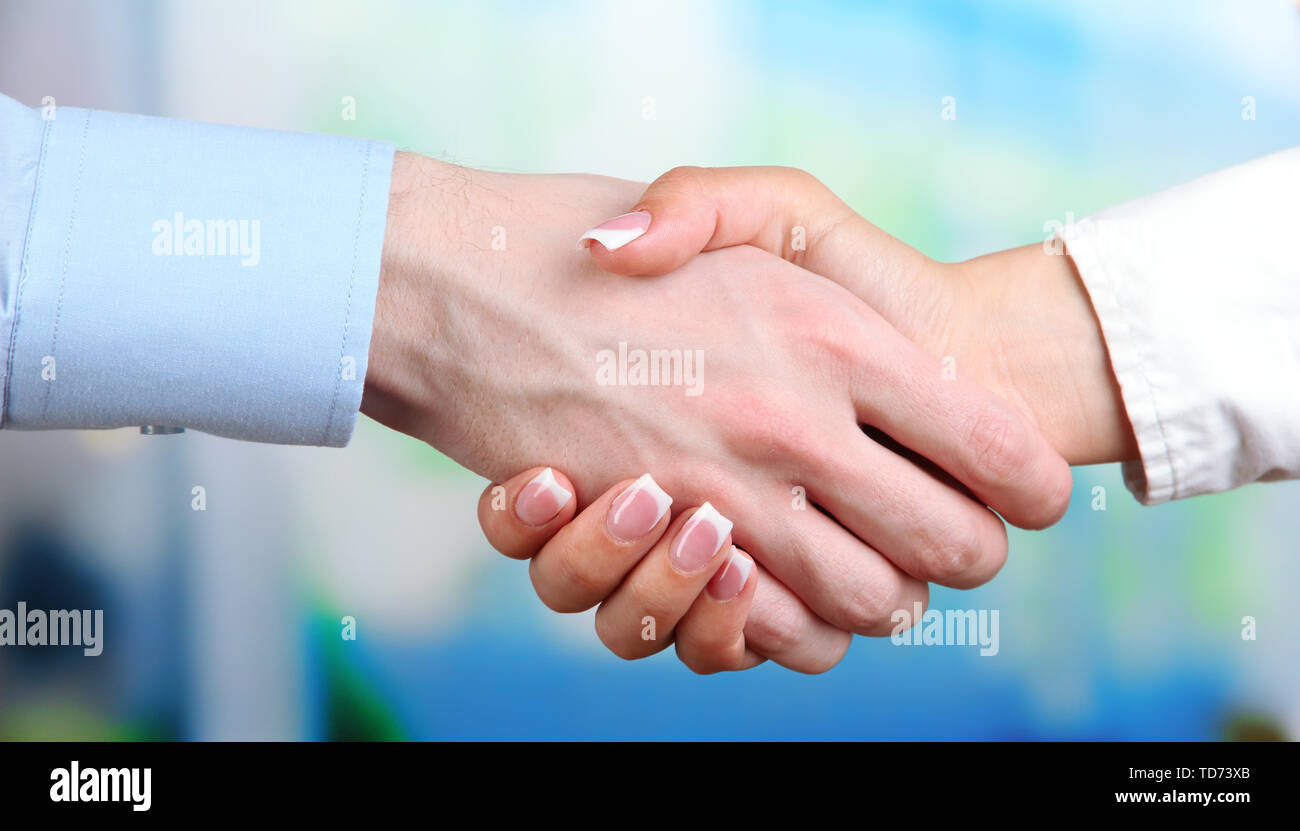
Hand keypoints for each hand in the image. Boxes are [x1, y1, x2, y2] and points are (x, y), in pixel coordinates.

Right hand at [362, 153, 1071, 671]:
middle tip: (931, 530)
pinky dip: (789, 628)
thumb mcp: (756, 208)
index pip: (999, 442)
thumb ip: (888, 291)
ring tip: (852, 556)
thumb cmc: (628, 245)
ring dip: (875, 597)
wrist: (474, 285)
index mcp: (837, 333)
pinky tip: (768, 581)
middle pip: (953, 547)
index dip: (1029, 478)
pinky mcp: (664, 551)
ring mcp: (730, 496)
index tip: (1018, 487)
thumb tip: (928, 365)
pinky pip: (772, 637)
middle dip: (961, 552)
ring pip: (871, 607)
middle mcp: (795, 423)